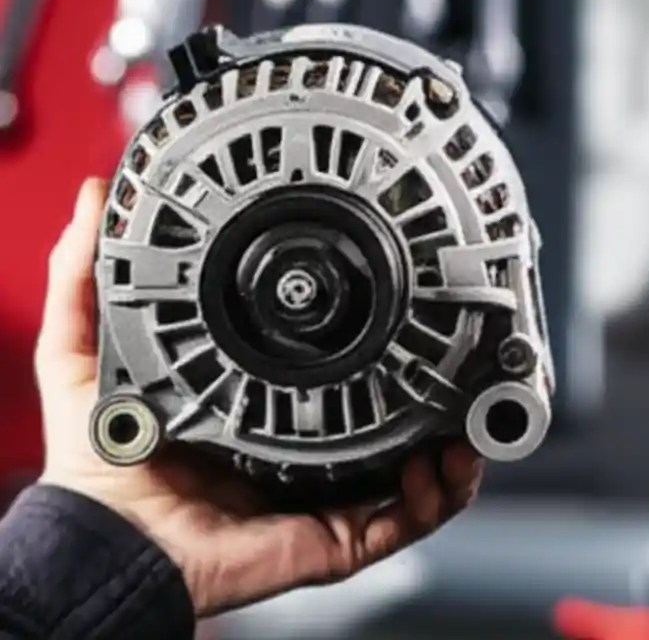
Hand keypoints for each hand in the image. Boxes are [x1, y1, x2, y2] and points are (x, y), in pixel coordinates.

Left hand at [35, 178, 484, 616]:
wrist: (113, 544)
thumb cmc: (102, 470)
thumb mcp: (82, 356)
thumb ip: (84, 281)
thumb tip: (91, 206)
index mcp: (256, 418)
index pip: (326, 380)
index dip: (365, 350)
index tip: (389, 311)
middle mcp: (297, 458)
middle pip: (384, 425)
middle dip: (427, 398)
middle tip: (449, 361)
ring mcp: (322, 500)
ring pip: (412, 476)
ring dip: (450, 447)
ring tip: (464, 416)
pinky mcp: (334, 538)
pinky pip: (403, 522)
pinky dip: (438, 496)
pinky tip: (445, 461)